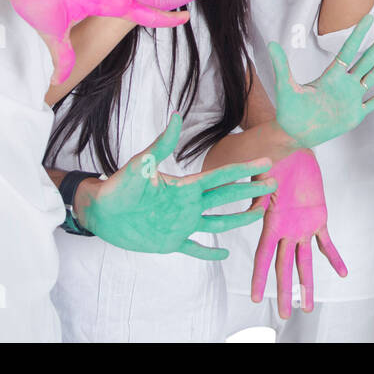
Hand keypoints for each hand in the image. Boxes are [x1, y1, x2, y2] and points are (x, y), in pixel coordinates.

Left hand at [78, 112, 274, 259]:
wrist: (100, 211)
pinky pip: (194, 248)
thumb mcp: (140, 164)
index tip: (264, 163)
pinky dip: (209, 253)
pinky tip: (224, 254)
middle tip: (273, 184)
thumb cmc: (118, 185)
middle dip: (249, 191)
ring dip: (237, 219)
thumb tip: (176, 118)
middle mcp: (188, 204)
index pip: (220, 177)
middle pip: (226, 197)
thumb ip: (161, 145)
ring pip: (217, 222)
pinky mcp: (170, 241)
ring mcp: (181, 223)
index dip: (242, 170)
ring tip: (258, 214)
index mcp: (184, 187)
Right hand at [250, 149, 346, 317]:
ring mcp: (302, 226)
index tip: (256, 298)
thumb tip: (250, 211)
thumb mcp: (261, 177)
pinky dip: (333, 257)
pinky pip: (326, 242)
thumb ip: (257, 197)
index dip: (260, 278)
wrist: (292, 145)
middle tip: (286, 315)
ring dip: (306, 284)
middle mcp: (285, 229)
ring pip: (303, 262)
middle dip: (285, 292)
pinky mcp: (317, 217)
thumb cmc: (272, 158)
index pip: (263, 257)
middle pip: (284, 267)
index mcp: (271, 223)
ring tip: (308, 307)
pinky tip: (342, 273)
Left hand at [271, 15, 373, 147]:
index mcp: (331, 76)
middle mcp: (345, 84)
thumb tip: (270, 44)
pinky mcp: (356, 114)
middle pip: (367, 59)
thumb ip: (282, 66)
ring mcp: (352, 98)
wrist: (294, 134)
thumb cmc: (289, 111)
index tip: (367, 18)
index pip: (348, 50)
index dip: (358, 34)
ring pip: (373, 75)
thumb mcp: (285, 87)